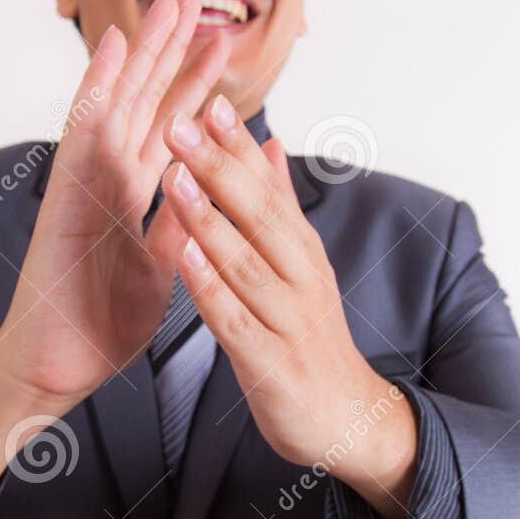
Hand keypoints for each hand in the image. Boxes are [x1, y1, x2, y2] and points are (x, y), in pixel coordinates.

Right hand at [0, 0, 230, 410]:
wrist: (53, 367)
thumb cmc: (98, 322)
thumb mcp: (163, 266)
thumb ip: (182, 222)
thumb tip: (212, 184)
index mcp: (133, 198)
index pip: (169, 129)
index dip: (193, 85)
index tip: (220, 43)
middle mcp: (109, 180)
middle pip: (143, 102)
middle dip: (167, 50)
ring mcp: (85, 184)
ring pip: (117, 104)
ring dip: (140, 53)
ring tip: (163, 4)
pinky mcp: (65, 196)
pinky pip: (83, 133)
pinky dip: (97, 87)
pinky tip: (112, 48)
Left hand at [156, 94, 419, 518]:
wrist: (345, 419)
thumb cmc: (310, 338)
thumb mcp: (300, 265)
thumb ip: (279, 207)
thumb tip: (270, 145)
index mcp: (301, 249)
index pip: (268, 186)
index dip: (239, 145)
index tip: (210, 99)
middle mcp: (300, 276)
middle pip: (258, 213)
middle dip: (218, 165)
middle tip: (179, 121)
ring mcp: (289, 319)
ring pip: (246, 260)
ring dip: (209, 216)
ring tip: (174, 175)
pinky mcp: (271, 362)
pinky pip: (236, 319)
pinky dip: (210, 287)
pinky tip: (183, 257)